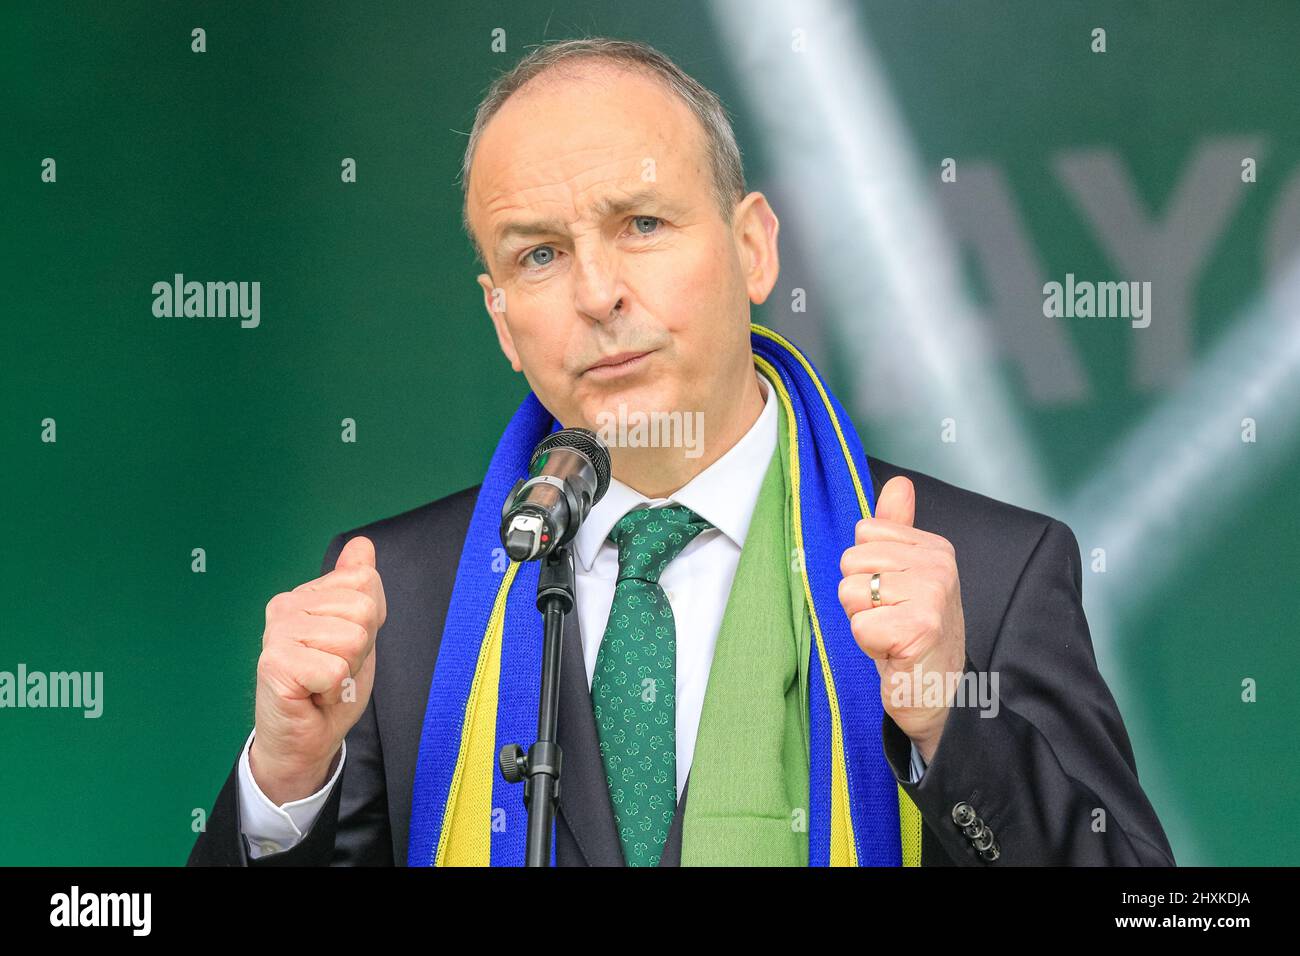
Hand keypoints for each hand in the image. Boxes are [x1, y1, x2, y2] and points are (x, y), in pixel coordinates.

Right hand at [249, 536, 385, 803]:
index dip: (370, 622)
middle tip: (334, 670)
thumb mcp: (357, 633)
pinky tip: (314, 695)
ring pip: (352, 638)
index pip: (366, 581)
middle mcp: (286, 605)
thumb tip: (362, 545)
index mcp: (306, 594)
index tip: (346, 649)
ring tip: (323, 683)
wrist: (304, 741)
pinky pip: (335, 668)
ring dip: (347, 671)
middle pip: (363, 609)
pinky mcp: (275, 662)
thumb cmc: (329, 689)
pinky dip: (334, 690)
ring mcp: (277, 632)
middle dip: (360, 648)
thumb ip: (359, 588)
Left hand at [837, 476, 965, 763]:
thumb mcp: (906, 575)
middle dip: (860, 598)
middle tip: (890, 620)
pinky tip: (893, 652)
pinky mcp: (920, 628)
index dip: (866, 571)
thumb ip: (897, 528)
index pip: (863, 533)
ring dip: (863, 621)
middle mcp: (939, 565)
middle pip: (851, 561)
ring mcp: (933, 595)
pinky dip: (869, 645)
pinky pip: (859, 625)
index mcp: (934, 547)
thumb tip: (899, 484)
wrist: (939, 693)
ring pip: (850, 591)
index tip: (892, 597)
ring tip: (891, 635)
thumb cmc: (914, 634)